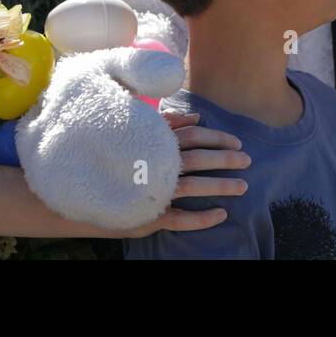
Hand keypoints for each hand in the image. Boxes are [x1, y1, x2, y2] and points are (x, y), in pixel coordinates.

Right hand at [120, 111, 250, 235]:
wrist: (88, 188)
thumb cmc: (118, 155)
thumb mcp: (139, 131)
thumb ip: (168, 122)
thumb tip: (197, 118)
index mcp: (156, 143)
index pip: (194, 135)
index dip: (217, 138)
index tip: (237, 143)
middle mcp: (157, 164)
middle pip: (199, 159)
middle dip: (226, 160)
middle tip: (248, 161)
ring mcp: (154, 190)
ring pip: (193, 187)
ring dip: (221, 186)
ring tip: (242, 187)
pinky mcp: (149, 214)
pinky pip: (180, 219)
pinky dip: (202, 219)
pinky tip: (221, 215)